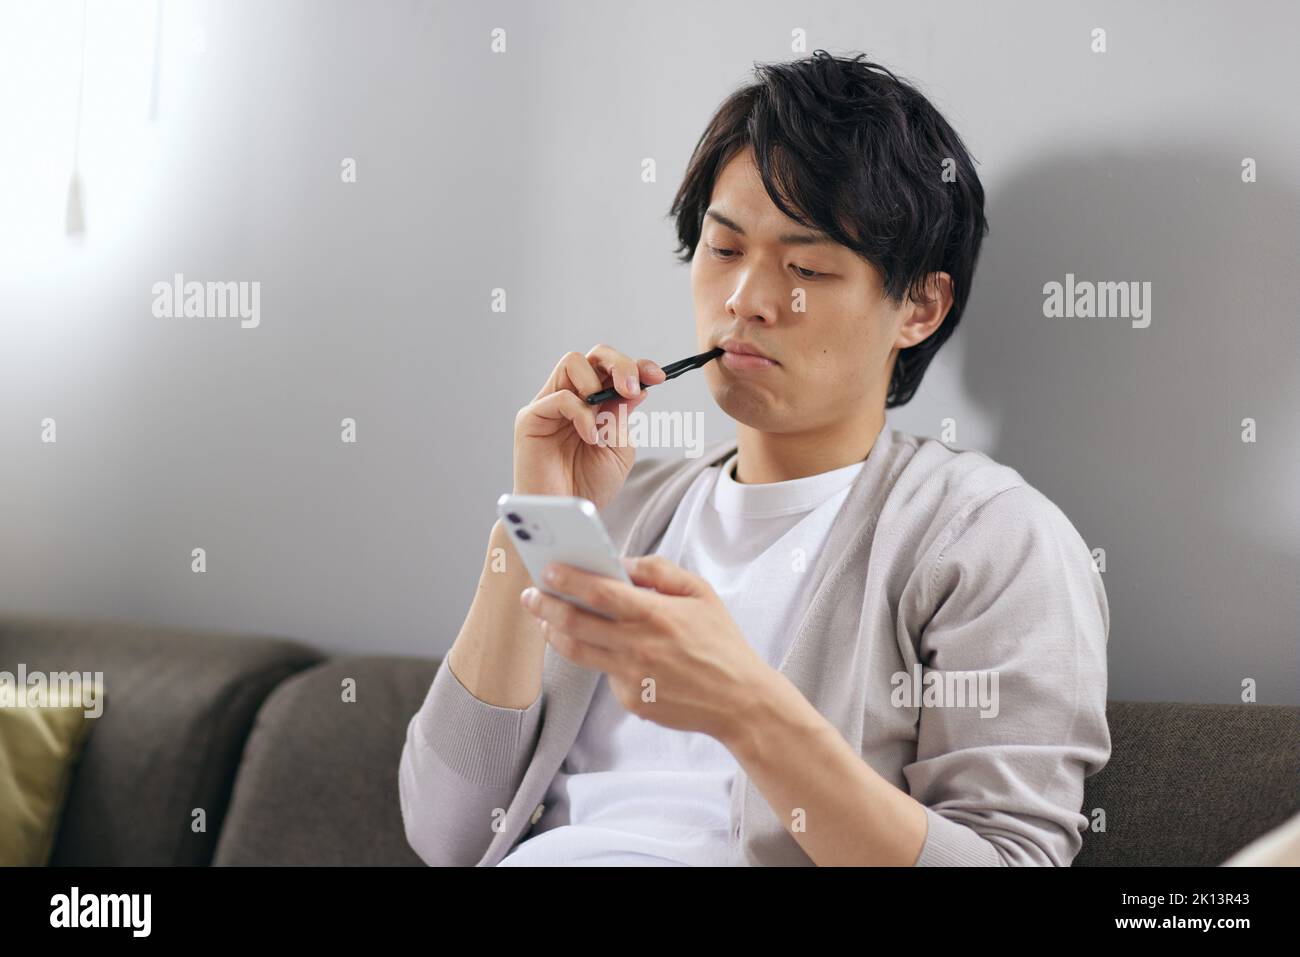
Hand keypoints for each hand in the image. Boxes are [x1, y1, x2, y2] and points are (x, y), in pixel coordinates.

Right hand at [512, 345, 665, 508]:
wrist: (565, 517)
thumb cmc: (588, 487)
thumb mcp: (618, 450)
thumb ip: (622, 418)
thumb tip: (634, 388)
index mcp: (594, 404)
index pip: (612, 370)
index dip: (636, 366)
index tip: (659, 376)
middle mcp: (571, 399)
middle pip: (593, 356)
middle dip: (620, 363)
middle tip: (632, 387)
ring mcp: (549, 406)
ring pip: (572, 362)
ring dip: (596, 383)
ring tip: (604, 417)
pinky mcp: (531, 419)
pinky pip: (560, 397)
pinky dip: (581, 414)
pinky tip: (590, 437)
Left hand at [519, 554, 773, 746]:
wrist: (740, 700)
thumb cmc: (721, 642)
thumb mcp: (700, 593)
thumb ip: (659, 571)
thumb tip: (620, 562)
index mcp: (656, 615)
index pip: (600, 593)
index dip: (568, 580)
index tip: (547, 569)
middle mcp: (638, 647)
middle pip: (576, 624)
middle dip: (546, 606)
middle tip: (530, 596)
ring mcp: (631, 677)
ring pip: (577, 652)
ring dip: (555, 633)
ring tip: (546, 620)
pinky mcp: (630, 700)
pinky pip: (604, 674)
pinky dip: (600, 658)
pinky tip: (605, 649)